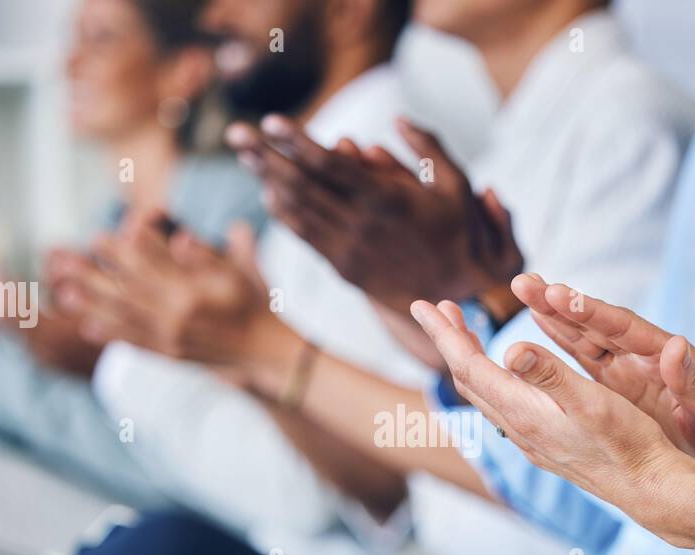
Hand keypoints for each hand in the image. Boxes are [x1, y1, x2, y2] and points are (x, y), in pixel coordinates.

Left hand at [56, 213, 285, 368]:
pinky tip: (90, 327)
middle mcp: (177, 318)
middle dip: (91, 277)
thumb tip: (181, 238)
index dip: (119, 251)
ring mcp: (172, 340)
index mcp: (193, 293)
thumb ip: (209, 255)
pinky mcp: (172, 355)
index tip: (95, 237)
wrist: (267, 351)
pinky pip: (136, 344)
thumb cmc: (257, 302)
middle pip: (125, 292)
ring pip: (124, 319)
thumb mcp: (241, 271)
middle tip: (61, 262)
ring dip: (91, 306)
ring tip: (63, 294)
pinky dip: (113, 336)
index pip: (148, 267)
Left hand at [227, 115, 523, 315]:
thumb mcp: (456, 184)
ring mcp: (349, 250)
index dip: (297, 142)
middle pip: (303, 186)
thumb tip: (396, 117)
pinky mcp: (343, 268)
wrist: (456, 295)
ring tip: (244, 156)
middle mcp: (361, 226)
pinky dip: (284, 213)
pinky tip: (268, 191)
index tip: (270, 120)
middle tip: (235, 133)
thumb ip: (427, 147)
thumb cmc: (458, 232)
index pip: (331, 166)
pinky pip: (306, 237)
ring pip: (299, 211)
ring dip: (267, 181)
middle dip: (266, 157)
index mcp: (387, 200)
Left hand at [408, 297, 694, 548]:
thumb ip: (549, 374)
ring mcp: (529, 439)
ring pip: (484, 394)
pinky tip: (504, 375)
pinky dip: (491, 378)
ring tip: (465, 333)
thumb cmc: (627, 442)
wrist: (647, 487)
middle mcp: (518, 428)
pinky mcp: (543, 444)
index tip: (422, 305)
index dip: (444, 333)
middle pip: (468, 378)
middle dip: (451, 341)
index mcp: (523, 411)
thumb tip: (512, 349)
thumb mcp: (591, 399)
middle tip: (439, 309)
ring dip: (470, 360)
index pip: (468, 365)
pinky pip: (502, 406)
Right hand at [510, 274, 694, 468]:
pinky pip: (583, 357)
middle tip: (525, 283)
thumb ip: (692, 383)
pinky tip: (537, 322)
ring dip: (554, 314)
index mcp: (664, 357)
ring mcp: (627, 367)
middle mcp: (642, 354)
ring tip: (523, 288)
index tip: (559, 295)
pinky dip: (560, 339)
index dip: (591, 313)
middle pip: (597, 323)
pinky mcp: (616, 384)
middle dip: (561, 303)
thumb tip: (678, 346)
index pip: (623, 329)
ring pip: (585, 335)